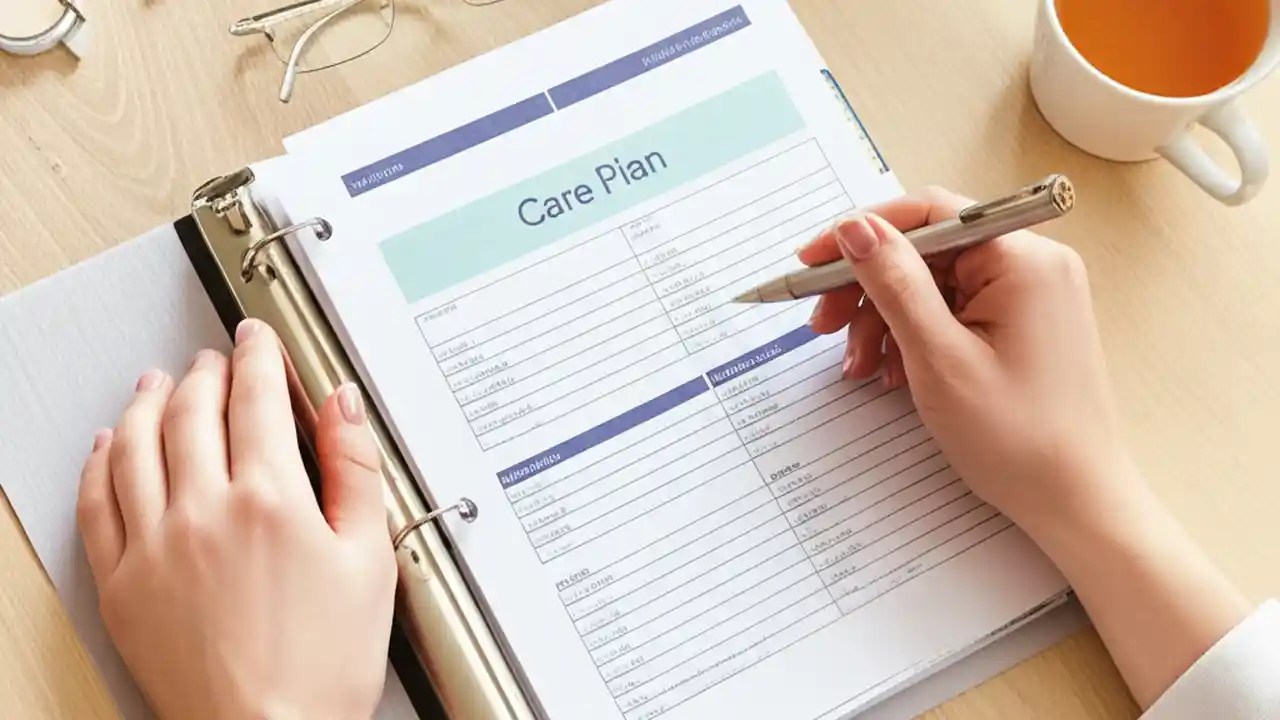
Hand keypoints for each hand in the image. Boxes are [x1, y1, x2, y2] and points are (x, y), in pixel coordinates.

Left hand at [76, 319, 396, 719]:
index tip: (256, 339)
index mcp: (270, 501)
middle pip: (192, 412)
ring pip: (134, 445)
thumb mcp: (370, 559)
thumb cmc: (323, 663)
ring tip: (155, 384)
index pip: (256, 400)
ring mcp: (154, 546)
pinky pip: (95, 502)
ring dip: (145, 402)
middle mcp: (203, 512)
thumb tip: (343, 407)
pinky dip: (99, 462)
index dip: (257, 357)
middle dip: (205, 372)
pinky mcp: (123, 583)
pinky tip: (107, 445)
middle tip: (215, 359)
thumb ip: (356, 471)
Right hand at [800, 189, 1137, 533]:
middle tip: (824, 326)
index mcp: (1023, 260)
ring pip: (933, 283)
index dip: (862, 232)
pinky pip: (953, 310)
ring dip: (885, 318)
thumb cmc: (1019, 439)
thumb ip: (895, 283)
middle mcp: (1032, 264)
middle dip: (868, 287)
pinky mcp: (1022, 323)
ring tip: (860, 367)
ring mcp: (1029, 295)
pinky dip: (914, 335)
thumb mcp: (939, 358)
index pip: (927, 213)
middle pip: (925, 250)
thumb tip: (856, 227)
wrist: (1076, 502)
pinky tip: (891, 370)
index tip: (812, 262)